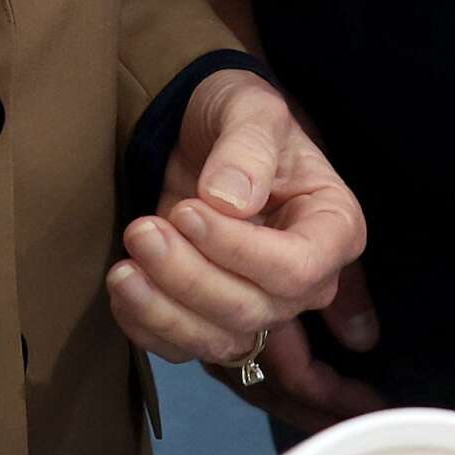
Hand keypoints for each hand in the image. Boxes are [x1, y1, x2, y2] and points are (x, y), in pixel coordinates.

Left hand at [108, 72, 374, 419]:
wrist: (193, 131)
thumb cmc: (235, 114)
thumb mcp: (249, 107)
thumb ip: (247, 147)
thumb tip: (229, 202)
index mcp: (331, 226)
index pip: (298, 267)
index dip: (241, 253)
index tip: (187, 212)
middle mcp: (304, 278)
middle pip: (254, 309)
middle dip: (190, 277)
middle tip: (141, 229)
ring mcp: (258, 303)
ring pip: (219, 340)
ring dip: (164, 311)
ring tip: (123, 269)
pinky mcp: (212, 317)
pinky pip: (184, 347)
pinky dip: (148, 327)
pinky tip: (124, 288)